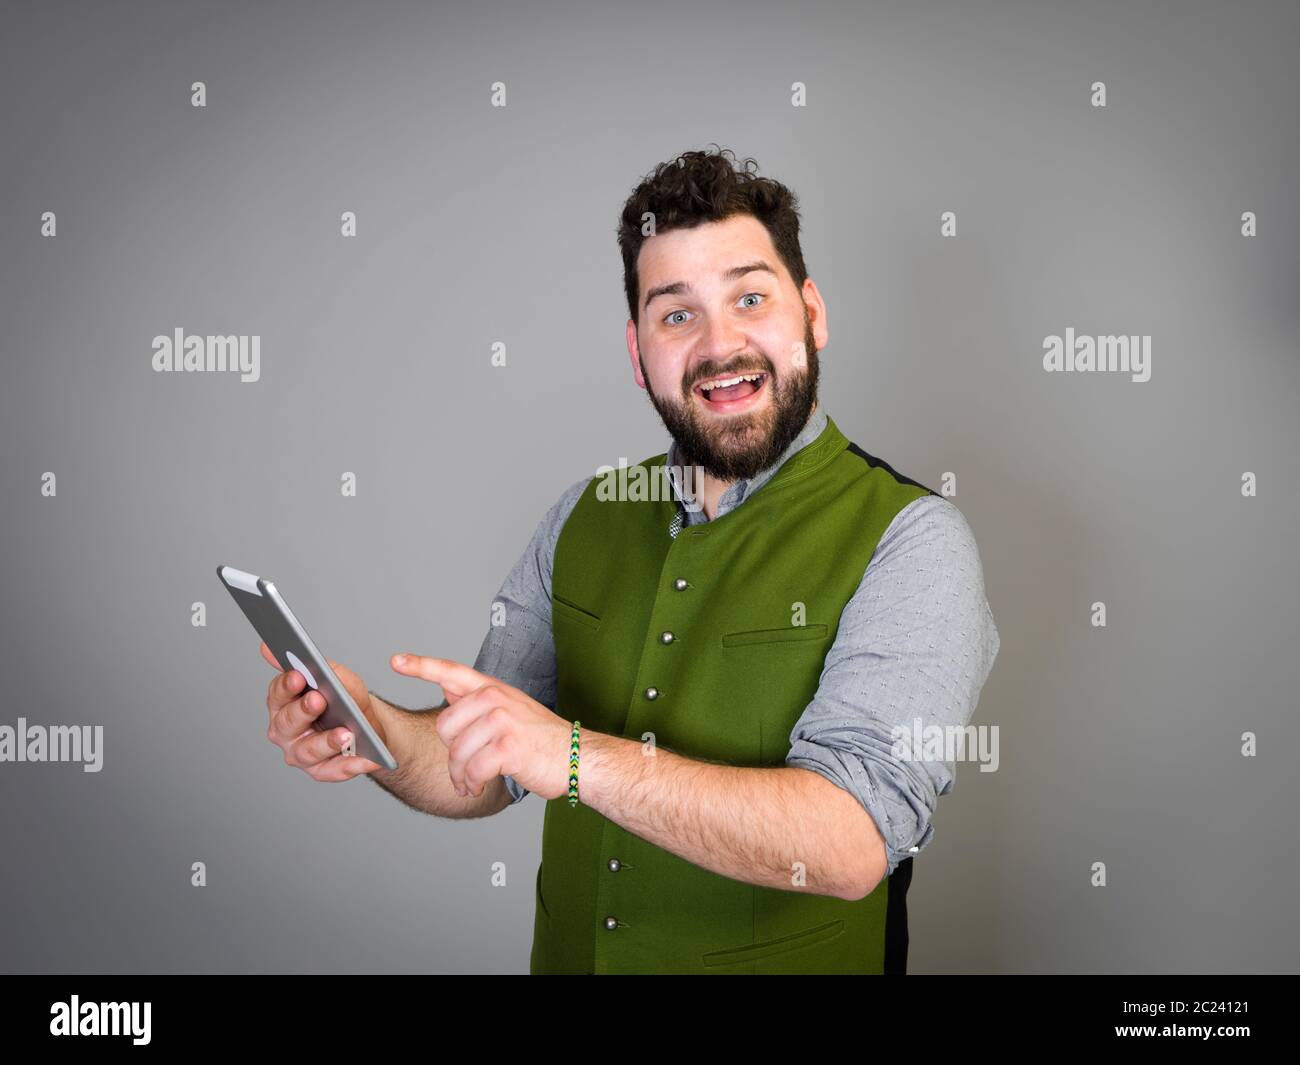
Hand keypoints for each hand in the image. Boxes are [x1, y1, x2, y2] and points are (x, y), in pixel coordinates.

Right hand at [261, 641, 386, 780]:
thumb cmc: (346, 701)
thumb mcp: (342, 680)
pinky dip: (352, 765)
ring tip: (347, 734)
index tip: (299, 676)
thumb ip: (322, 668)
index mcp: (283, 704)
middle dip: (303, 711)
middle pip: (287, 723)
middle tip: (319, 699)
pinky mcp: (322, 771)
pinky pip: (335, 770)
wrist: (370, 727)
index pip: (277, 694)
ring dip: (327, 742)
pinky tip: (367, 759)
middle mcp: (285, 731)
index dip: (286, 685)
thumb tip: (294, 653)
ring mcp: (301, 753)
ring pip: (308, 750)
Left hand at [389, 654, 571, 799]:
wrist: (577, 757)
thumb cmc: (542, 740)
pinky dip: (472, 784)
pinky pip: (472, 769)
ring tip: (471, 782)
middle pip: (445, 726)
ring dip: (460, 775)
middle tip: (465, 768)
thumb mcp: (510, 709)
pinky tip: (479, 786)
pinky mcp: (507, 747)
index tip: (396, 661)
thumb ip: (477, 700)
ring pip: (457, 752)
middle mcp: (496, 698)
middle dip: (451, 754)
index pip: (451, 671)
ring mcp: (502, 721)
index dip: (421, 666)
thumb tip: (447, 688)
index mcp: (493, 689)